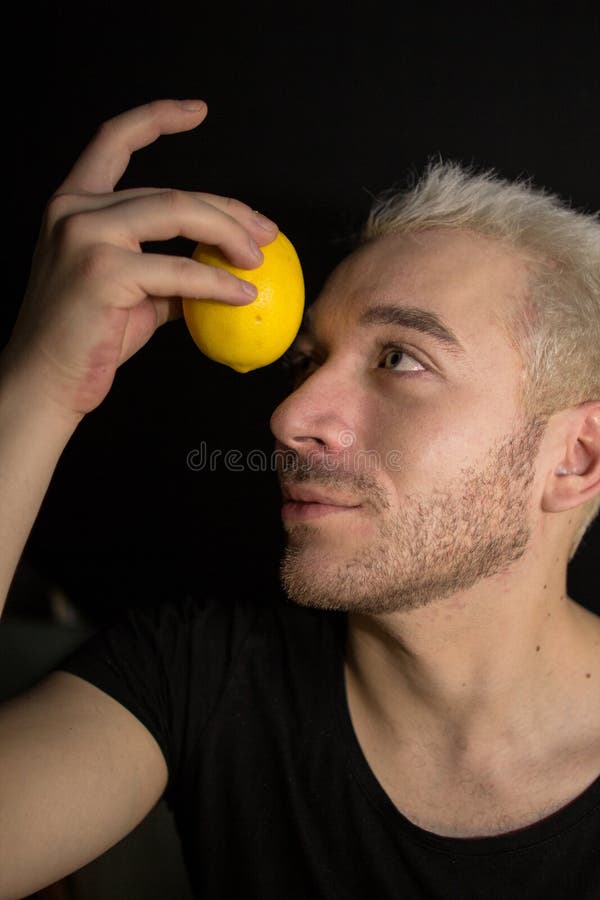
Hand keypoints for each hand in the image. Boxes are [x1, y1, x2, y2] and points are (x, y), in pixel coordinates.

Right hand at [2, 98, 278, 418]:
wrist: (48, 381)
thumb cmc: (89, 339)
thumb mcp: (130, 292)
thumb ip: (166, 268)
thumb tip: (218, 266)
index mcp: (75, 205)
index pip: (113, 140)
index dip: (157, 118)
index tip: (199, 111)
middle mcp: (75, 210)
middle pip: (169, 191)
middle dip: (227, 210)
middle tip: (265, 232)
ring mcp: (86, 236)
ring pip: (176, 213)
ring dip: (229, 234)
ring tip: (258, 259)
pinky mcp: (103, 271)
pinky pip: (178, 269)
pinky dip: (218, 282)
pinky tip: (243, 294)